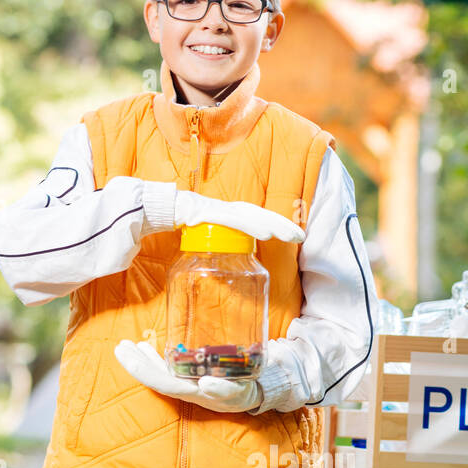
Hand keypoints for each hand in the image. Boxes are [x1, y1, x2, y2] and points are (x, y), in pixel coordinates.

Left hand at [114, 339, 262, 412]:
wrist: (246, 395)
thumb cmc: (242, 393)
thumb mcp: (238, 393)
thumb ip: (224, 390)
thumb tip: (207, 384)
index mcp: (190, 392)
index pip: (162, 382)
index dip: (144, 371)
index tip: (130, 358)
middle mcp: (182, 387)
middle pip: (153, 376)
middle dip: (135, 362)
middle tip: (120, 346)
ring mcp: (182, 381)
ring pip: (156, 370)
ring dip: (140, 358)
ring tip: (125, 344)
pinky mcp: (186, 374)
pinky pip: (165, 366)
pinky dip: (153, 356)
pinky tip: (144, 346)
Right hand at [175, 189, 303, 243]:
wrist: (165, 209)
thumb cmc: (190, 223)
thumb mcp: (212, 234)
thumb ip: (226, 242)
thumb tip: (240, 258)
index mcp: (235, 214)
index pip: (262, 219)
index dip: (281, 225)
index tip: (299, 236)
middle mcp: (232, 210)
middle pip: (262, 216)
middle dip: (283, 225)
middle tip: (301, 236)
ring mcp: (222, 210)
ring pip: (252, 217)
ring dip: (271, 225)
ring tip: (288, 235)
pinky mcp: (211, 212)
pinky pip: (235, 220)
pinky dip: (250, 226)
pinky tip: (265, 234)